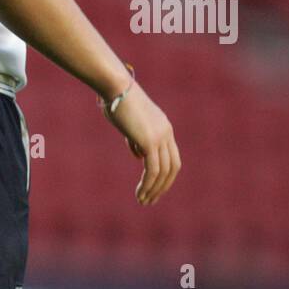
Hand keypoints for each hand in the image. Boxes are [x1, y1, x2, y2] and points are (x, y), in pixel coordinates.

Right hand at [103, 82, 180, 205]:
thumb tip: (139, 156)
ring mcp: (160, 137)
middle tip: (151, 200)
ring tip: (143, 201)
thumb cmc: (117, 101)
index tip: (154, 187)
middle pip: (172, 167)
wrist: (115, 87)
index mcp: (164, 127)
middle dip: (163, 186)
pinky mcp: (150, 141)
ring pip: (163, 172)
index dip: (165, 175)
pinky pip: (152, 170)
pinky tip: (139, 193)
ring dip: (154, 189)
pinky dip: (148, 185)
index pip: (172, 157)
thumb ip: (136, 139)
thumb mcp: (129, 123)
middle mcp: (166, 133)